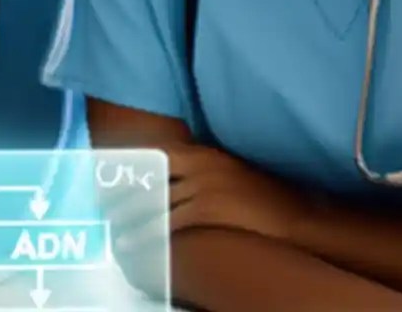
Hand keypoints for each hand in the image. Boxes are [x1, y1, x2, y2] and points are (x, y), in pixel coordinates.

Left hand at [109, 144, 312, 251]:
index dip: (127, 171)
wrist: (297, 218)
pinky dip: (149, 237)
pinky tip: (137, 247)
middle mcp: (199, 164)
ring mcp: (203, 185)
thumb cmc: (263, 200)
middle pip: (147, 180)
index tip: (106, 184)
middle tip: (104, 215)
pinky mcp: (208, 208)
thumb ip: (199, 173)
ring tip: (115, 237)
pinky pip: (168, 224)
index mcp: (203, 154)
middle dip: (121, 199)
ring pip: (154, 204)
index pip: (152, 156)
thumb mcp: (228, 175)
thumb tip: (169, 183)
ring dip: (130, 223)